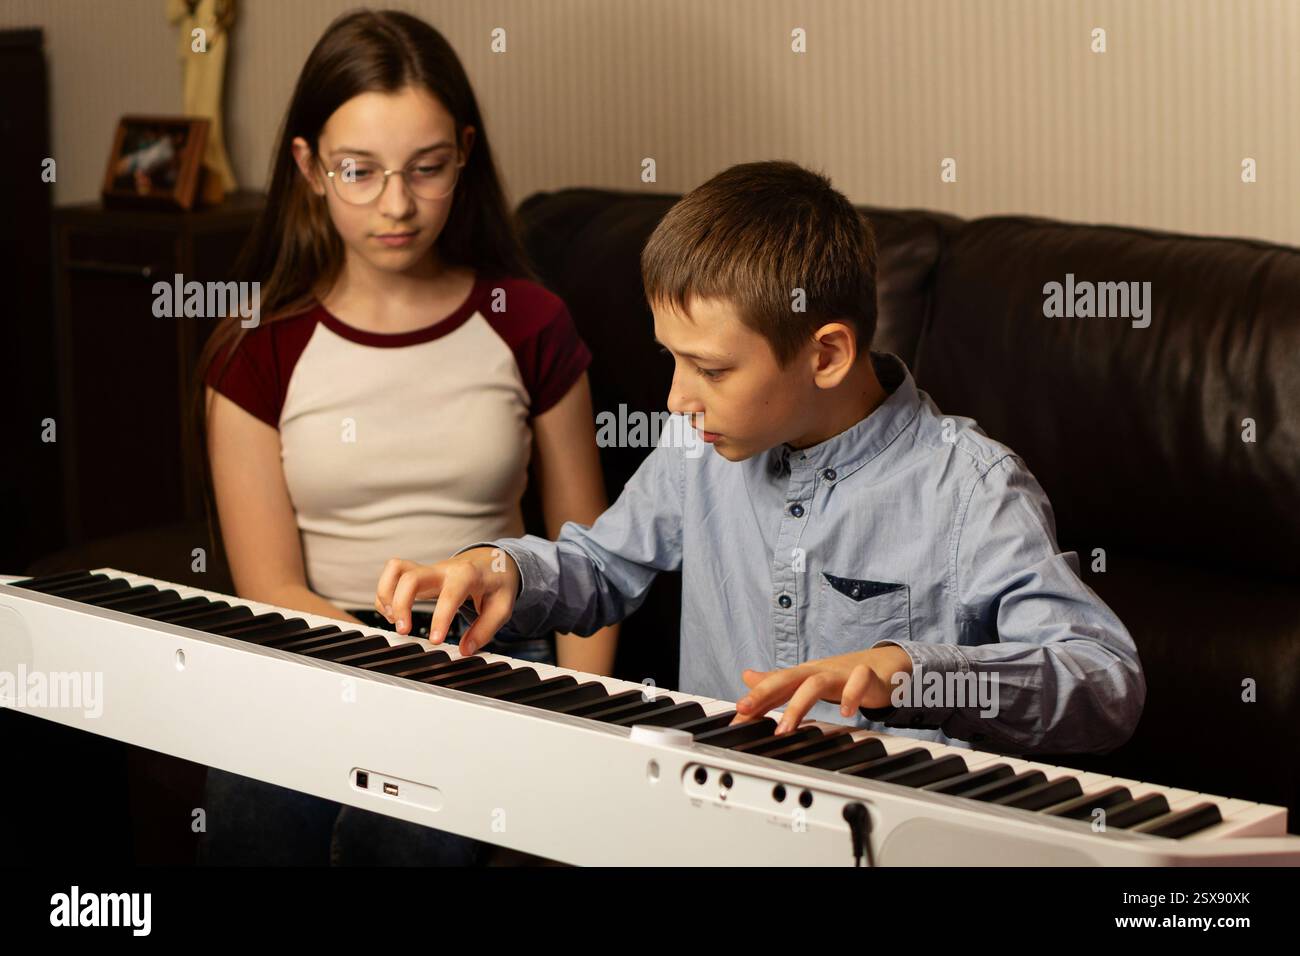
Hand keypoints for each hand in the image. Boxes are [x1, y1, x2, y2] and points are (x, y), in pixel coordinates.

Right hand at [375, 548, 519, 654]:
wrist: (492, 560)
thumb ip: (485, 629)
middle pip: (411, 577)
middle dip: (401, 604)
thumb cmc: (497, 583)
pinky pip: (394, 575)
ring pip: (396, 569)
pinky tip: (394, 614)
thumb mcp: (502, 606)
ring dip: (387, 595)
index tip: (435, 642)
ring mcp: (428, 570)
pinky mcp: (419, 573)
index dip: (440, 618)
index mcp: (467, 575)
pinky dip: (386, 594)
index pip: (450, 594)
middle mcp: (443, 569)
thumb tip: (465, 650)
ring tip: (395, 620)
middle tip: (404, 631)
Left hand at [731, 645, 913, 733]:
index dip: (752, 700)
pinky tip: (846, 712)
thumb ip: (777, 682)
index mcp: (803, 675)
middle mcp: (818, 672)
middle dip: (764, 693)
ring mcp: (841, 673)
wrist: (883, 665)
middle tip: (744, 711)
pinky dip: (851, 695)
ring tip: (784, 728)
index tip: (734, 718)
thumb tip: (746, 675)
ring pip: (816, 683)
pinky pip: (859, 681)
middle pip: (787, 678)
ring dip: (798, 706)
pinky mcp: (867, 676)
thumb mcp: (806, 680)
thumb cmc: (842, 676)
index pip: (773, 685)